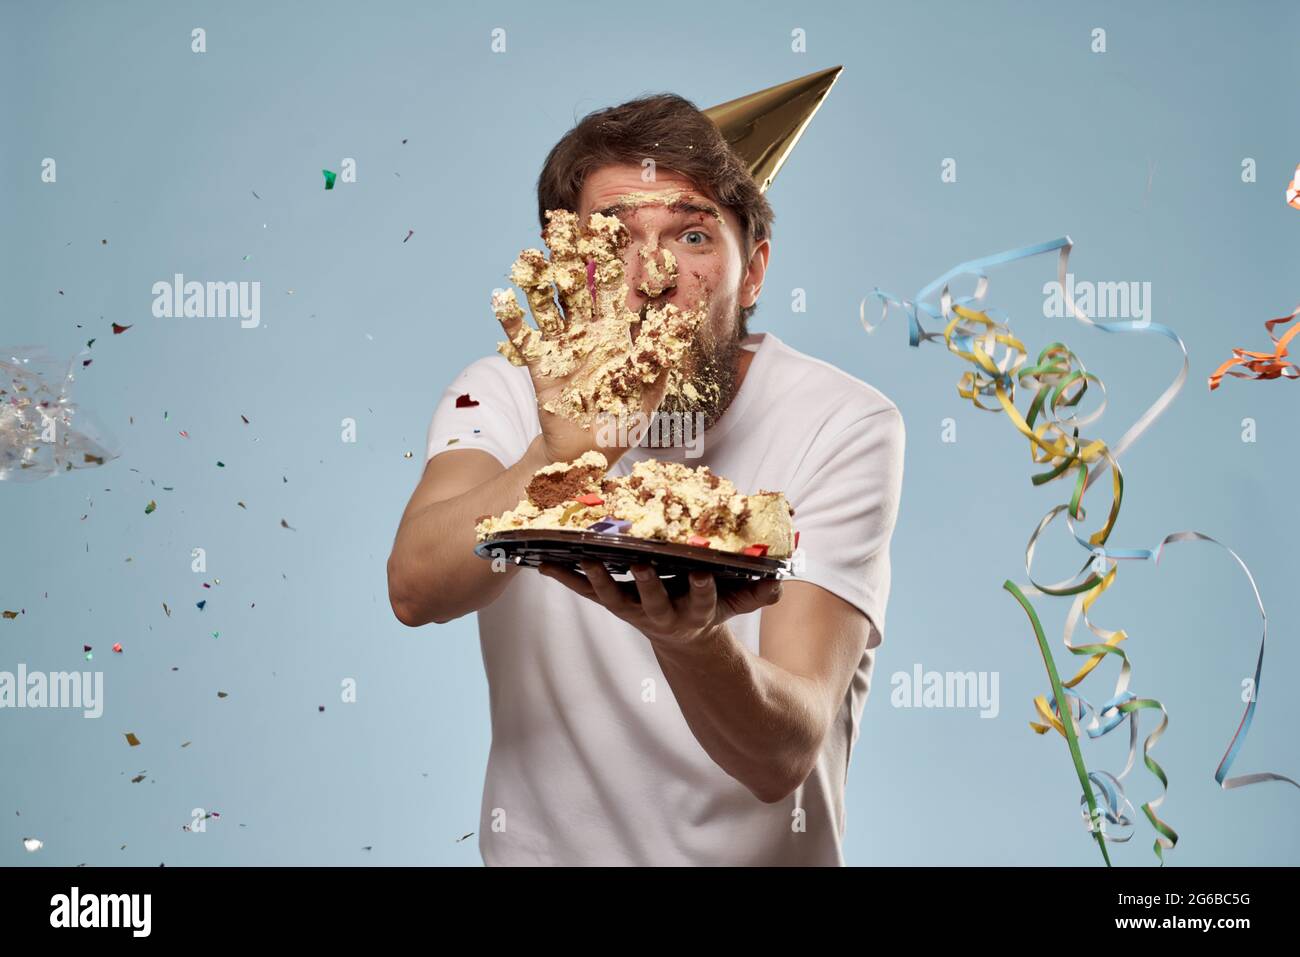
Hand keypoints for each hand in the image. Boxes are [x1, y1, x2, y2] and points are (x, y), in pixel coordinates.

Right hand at [491, 209, 705, 466]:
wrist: (591, 452)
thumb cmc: (624, 419)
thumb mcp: (650, 386)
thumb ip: (662, 352)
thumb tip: (684, 320)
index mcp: (613, 333)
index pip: (611, 288)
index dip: (609, 259)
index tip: (608, 228)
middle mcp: (585, 334)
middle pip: (575, 287)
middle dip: (568, 256)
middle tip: (561, 223)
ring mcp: (561, 349)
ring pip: (546, 306)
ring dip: (536, 281)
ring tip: (528, 254)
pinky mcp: (540, 368)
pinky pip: (523, 340)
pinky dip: (511, 318)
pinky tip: (501, 295)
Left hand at [538, 560, 783, 648]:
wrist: (682, 636)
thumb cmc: (713, 607)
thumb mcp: (738, 603)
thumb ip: (757, 594)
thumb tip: (779, 584)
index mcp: (696, 611)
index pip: (702, 600)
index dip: (700, 588)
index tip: (699, 572)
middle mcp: (662, 615)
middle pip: (653, 600)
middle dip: (647, 583)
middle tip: (640, 562)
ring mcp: (633, 611)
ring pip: (612, 597)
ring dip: (597, 579)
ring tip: (585, 560)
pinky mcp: (612, 603)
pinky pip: (585, 591)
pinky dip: (565, 577)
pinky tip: (542, 563)